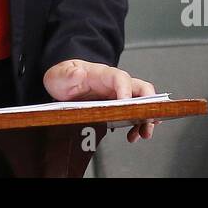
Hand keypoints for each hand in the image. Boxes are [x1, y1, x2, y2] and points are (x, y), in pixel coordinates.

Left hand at [44, 59, 159, 142]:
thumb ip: (67, 74)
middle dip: (147, 104)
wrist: (64, 82)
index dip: (126, 90)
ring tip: (142, 133)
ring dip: (145, 118)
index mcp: (102, 74)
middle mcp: (115, 83)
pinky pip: (134, 113)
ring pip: (141, 102)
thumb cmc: (65, 77)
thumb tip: (77, 73)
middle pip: (140, 88)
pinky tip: (134, 134)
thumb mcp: (60, 74)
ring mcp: (118, 94)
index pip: (120, 78)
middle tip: (146, 121)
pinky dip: (137, 124)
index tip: (126, 104)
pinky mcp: (118, 106)